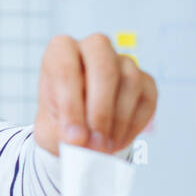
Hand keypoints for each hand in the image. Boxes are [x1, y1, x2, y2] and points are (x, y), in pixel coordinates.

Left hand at [33, 33, 156, 155]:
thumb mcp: (49, 128)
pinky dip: (132, 126)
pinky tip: (116, 142)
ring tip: (104, 147)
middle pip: (103, 67)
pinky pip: (146, 99)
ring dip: (117, 121)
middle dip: (100, 111)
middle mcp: (93, 48)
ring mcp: (123, 62)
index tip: (73, 138)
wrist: (78, 131)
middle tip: (95, 144)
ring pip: (129, 81)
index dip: (71, 105)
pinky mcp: (145, 81)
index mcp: (61, 51)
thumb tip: (82, 141)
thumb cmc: (59, 121)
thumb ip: (62, 131)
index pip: (65, 67)